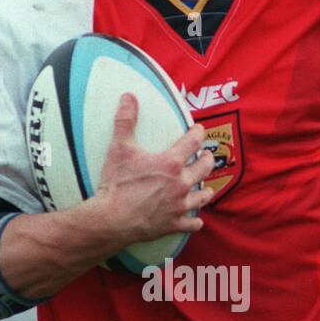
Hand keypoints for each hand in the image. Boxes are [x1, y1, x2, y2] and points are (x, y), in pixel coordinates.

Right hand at [92, 92, 215, 245]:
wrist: (112, 218)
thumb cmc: (116, 183)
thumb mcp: (119, 148)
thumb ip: (126, 121)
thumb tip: (128, 96)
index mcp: (171, 163)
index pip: (193, 141)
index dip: (198, 132)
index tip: (199, 130)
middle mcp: (181, 183)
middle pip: (205, 167)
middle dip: (207, 159)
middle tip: (206, 156)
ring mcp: (180, 205)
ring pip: (203, 196)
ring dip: (206, 190)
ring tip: (206, 188)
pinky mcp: (174, 224)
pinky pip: (192, 223)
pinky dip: (194, 221)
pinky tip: (195, 220)